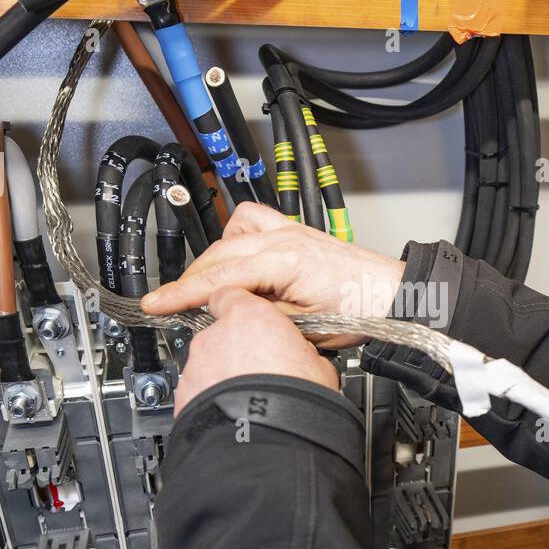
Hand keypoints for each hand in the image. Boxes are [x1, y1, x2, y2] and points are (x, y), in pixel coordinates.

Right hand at [141, 203, 405, 348]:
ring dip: (213, 260)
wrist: (392, 295)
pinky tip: (236, 259)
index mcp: (283, 259)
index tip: (156, 304)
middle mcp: (283, 236)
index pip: (219, 277)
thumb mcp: (302, 326)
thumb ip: (258, 313)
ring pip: (230, 235)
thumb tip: (225, 311)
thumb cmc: (360, 311)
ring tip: (208, 288)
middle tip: (175, 305)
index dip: (182, 293)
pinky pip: (252, 221)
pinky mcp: (295, 230)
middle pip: (218, 254)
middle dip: (193, 281)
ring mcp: (288, 229)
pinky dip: (235, 237)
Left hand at [172, 287, 338, 418]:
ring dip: (222, 378)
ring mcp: (196, 365)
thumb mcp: (317, 367)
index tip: (253, 323)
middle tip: (259, 371)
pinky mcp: (185, 395)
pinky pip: (198, 392)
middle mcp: (216, 335)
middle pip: (220, 333)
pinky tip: (233, 416)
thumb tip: (307, 359)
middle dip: (235, 350)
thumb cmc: (295, 399)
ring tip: (247, 400)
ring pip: (207, 365)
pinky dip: (210, 401)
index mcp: (250, 317)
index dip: (242, 310)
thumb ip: (302, 352)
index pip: (233, 295)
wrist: (268, 441)